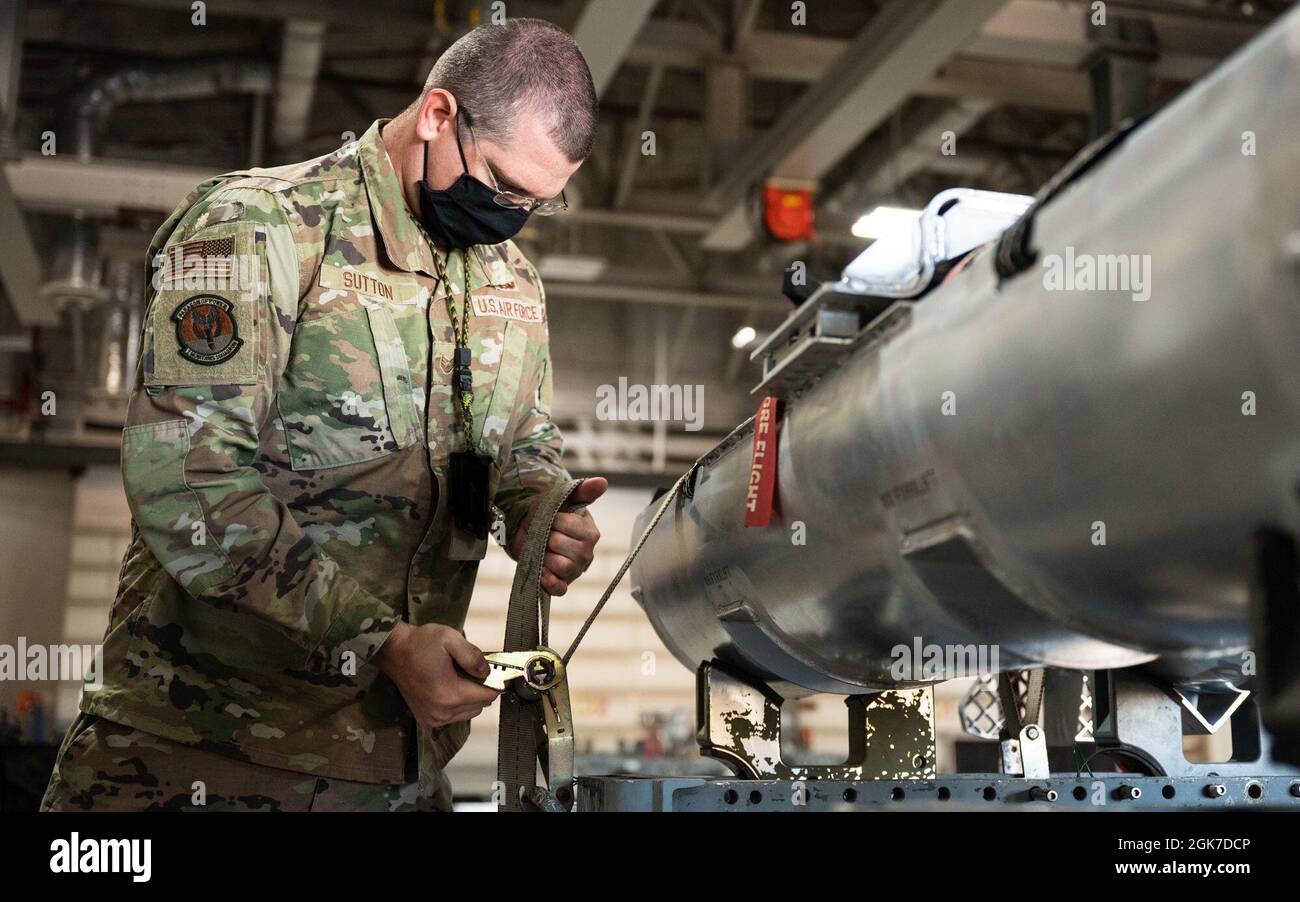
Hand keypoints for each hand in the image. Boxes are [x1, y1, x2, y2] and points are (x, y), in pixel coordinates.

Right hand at [374, 622, 499, 727]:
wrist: (394, 651)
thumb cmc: (419, 644)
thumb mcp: (450, 639)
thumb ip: (473, 656)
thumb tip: (487, 672)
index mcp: (449, 695)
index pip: (488, 696)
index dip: (493, 681)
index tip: (488, 669)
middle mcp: (441, 712)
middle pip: (480, 705)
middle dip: (479, 687)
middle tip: (468, 669)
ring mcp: (433, 718)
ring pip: (468, 711)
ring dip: (468, 696)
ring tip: (456, 676)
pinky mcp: (427, 719)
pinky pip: (454, 715)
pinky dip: (457, 703)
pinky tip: (447, 685)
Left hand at [511, 477, 606, 595]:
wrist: (530, 530)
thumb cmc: (550, 513)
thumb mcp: (564, 498)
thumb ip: (584, 490)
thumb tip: (603, 482)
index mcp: (590, 532)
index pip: (568, 526)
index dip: (553, 521)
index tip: (550, 518)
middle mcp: (586, 553)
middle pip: (564, 547)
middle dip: (546, 539)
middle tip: (544, 535)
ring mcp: (575, 570)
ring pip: (562, 567)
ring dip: (544, 557)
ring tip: (541, 549)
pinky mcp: (563, 583)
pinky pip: (560, 589)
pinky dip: (550, 582)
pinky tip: (542, 572)